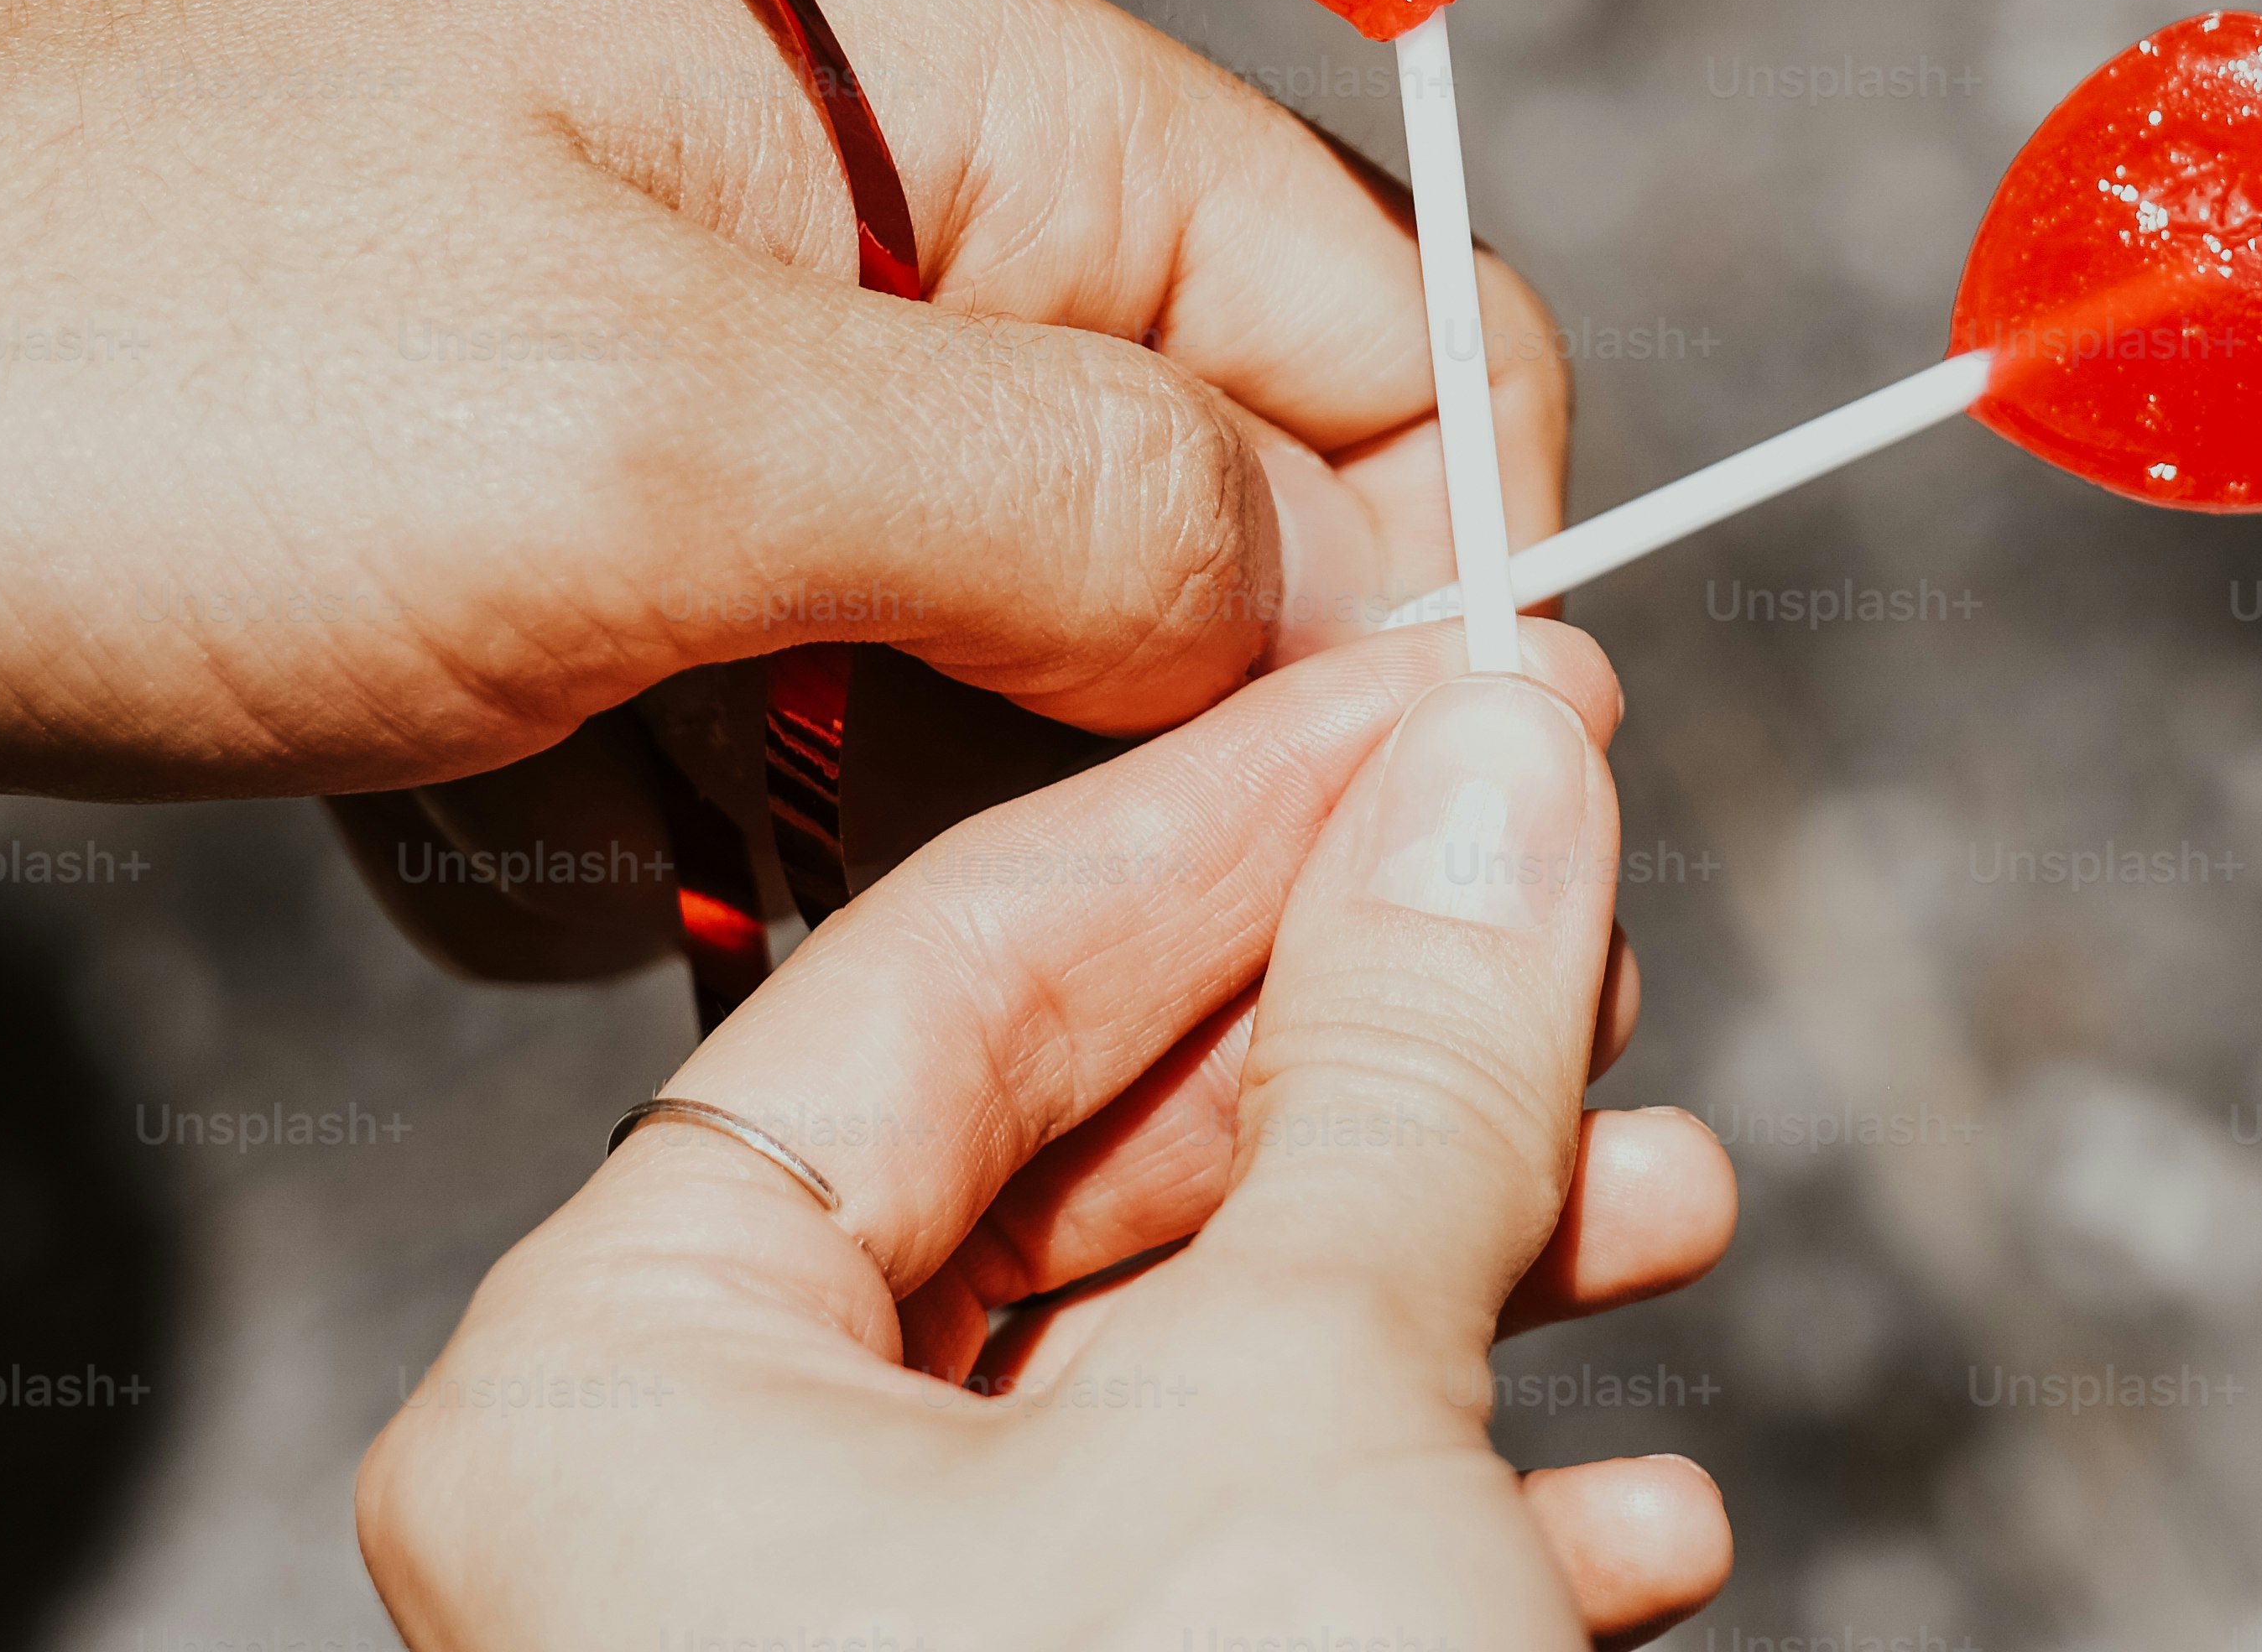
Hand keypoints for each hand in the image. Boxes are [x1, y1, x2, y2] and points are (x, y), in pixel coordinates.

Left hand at [0, 0, 1571, 788]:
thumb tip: (1398, 605)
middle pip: (1168, 543)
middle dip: (1050, 765)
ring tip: (537, 785)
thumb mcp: (644, 453)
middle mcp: (840, 203)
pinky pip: (686, 732)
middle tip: (847, 879)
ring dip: (776, 810)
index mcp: (943, 94)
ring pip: (919, 681)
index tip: (1335, 874)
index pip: (1387, 337)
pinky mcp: (491, 507)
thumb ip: (1075, 513)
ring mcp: (653, 354)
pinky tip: (388, 791)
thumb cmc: (80, 349)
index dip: (1417, 616)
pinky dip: (573, 821)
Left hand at [362, 627, 1736, 1648]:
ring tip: (1662, 1193)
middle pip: (1058, 1177)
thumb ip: (1400, 1059)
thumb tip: (1499, 774)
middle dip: (1365, 1058)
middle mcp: (678, 1548)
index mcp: (599, 1412)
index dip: (1221, 811)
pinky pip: (1221, 1586)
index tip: (1440, 699)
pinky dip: (1433, 1518)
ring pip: (1168, 1386)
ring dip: (1447, 1280)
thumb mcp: (1310, 1401)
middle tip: (1574, 921)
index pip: (928, 981)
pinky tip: (1631, 1499)